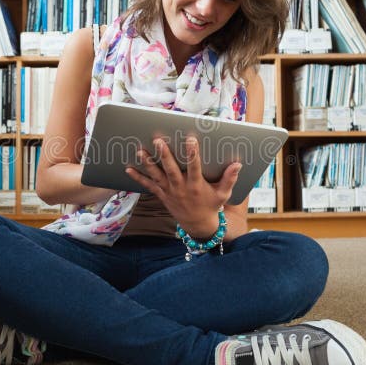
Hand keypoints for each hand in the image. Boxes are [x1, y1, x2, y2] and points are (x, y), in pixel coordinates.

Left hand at [125, 136, 241, 237]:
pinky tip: (128, 169)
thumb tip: (238, 164)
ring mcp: (169, 191)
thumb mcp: (223, 194)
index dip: (193, 153)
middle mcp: (181, 188)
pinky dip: (138, 178)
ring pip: (157, 176)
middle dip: (164, 155)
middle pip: (171, 170)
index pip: (195, 167)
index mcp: (196, 185)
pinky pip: (148, 186)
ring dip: (148, 164)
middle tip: (158, 141)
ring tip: (140, 151)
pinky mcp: (162, 195)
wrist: (197, 224)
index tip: (191, 139)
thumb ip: (229, 179)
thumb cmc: (211, 205)